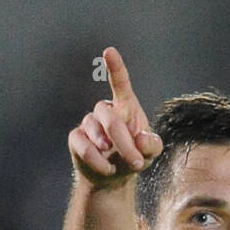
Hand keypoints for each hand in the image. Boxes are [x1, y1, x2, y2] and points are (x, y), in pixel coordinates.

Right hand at [68, 46, 162, 184]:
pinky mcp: (76, 139)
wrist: (113, 178)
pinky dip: (95, 161)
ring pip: (94, 132)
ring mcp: (89, 123)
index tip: (109, 51)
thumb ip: (152, 144)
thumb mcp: (151, 153)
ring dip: (108, 153)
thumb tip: (140, 139)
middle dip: (124, 142)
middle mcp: (105, 110)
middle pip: (109, 117)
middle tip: (136, 162)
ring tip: (117, 168)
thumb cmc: (134, 157)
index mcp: (125, 106)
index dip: (115, 67)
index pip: (120, 83)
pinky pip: (82, 146)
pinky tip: (106, 169)